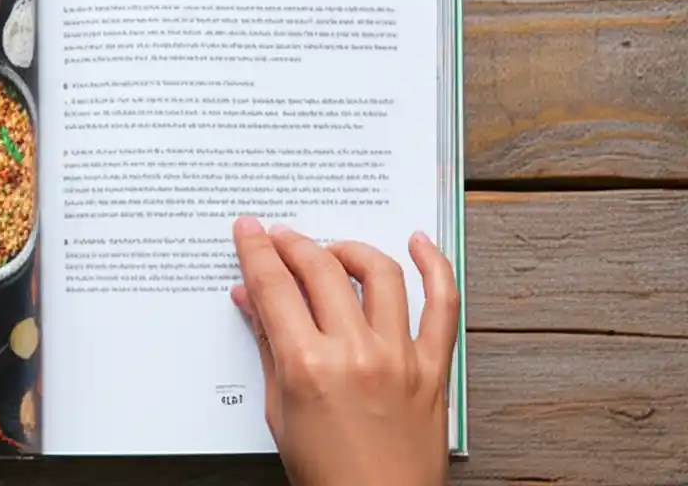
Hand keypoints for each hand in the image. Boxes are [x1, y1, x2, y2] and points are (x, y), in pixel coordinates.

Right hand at [230, 218, 459, 485]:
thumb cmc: (326, 474)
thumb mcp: (280, 410)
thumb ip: (268, 345)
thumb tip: (249, 299)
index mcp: (309, 367)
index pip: (275, 288)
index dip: (256, 252)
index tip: (249, 231)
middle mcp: (356, 354)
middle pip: (321, 270)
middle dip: (294, 244)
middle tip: (280, 237)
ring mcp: (400, 357)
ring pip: (380, 273)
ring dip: (350, 249)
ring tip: (334, 250)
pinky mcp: (434, 368)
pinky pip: (443, 305)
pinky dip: (435, 267)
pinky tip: (419, 243)